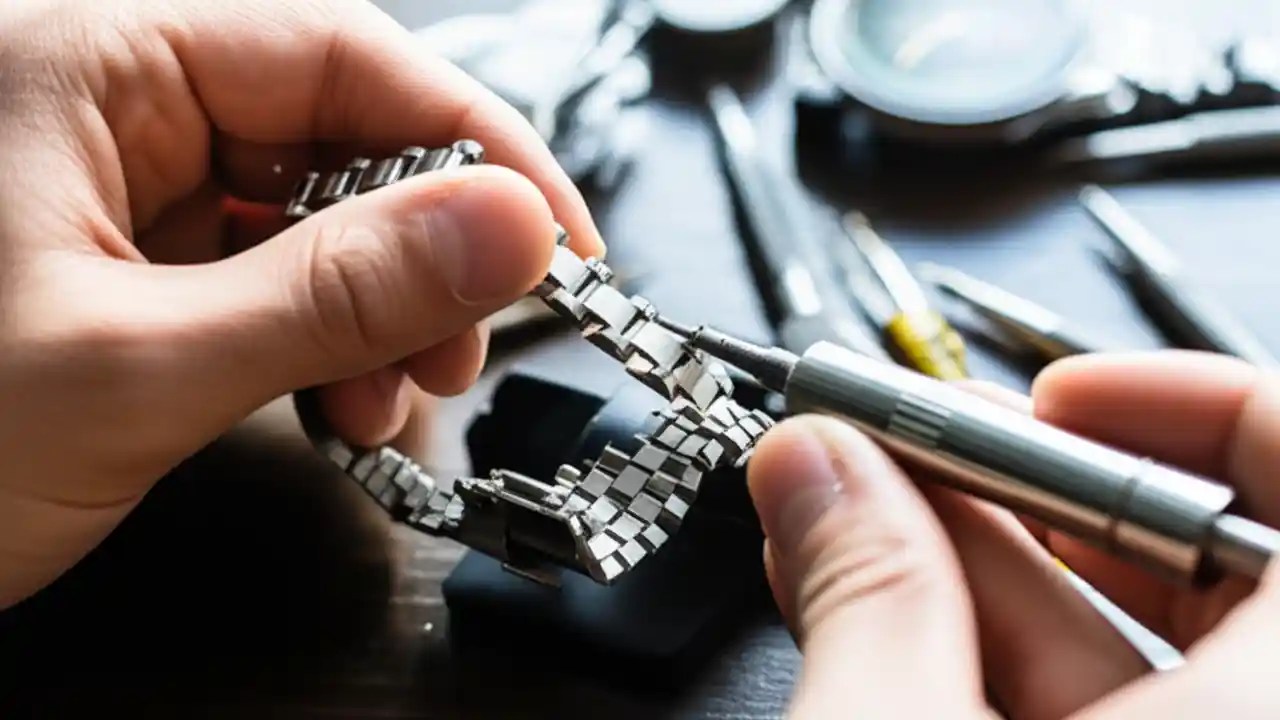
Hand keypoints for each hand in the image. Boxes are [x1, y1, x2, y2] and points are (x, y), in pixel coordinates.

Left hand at [0, 0, 603, 607]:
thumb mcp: (139, 367)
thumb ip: (337, 292)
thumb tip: (512, 228)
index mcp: (87, 62)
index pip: (344, 58)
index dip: (476, 146)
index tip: (560, 238)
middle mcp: (109, 106)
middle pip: (341, 137)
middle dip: (426, 250)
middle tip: (468, 344)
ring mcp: (121, 188)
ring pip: (318, 216)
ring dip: (382, 311)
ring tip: (396, 396)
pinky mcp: (134, 264)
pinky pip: (274, 274)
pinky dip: (328, 341)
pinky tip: (342, 402)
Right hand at [749, 351, 1279, 718]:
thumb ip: (863, 592)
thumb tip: (818, 466)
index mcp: (1272, 717)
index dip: (1195, 406)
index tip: (1060, 395)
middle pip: (1201, 556)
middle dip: (1038, 481)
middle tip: (925, 442)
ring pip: (1122, 644)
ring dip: (975, 563)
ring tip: (846, 510)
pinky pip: (1082, 711)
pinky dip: (969, 651)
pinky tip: (861, 602)